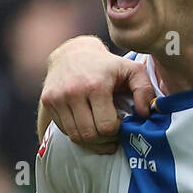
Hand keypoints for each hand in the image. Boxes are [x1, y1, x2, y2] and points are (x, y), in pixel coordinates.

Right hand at [40, 36, 155, 153]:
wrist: (73, 52)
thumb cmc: (107, 65)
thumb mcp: (132, 70)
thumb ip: (145, 90)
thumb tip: (145, 113)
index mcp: (96, 85)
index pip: (106, 127)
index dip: (116, 131)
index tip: (121, 123)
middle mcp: (73, 92)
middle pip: (90, 135)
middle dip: (104, 139)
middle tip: (112, 133)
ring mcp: (57, 97)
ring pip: (75, 136)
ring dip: (91, 140)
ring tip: (101, 132)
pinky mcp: (47, 101)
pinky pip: (64, 130)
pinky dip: (77, 133)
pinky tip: (87, 125)